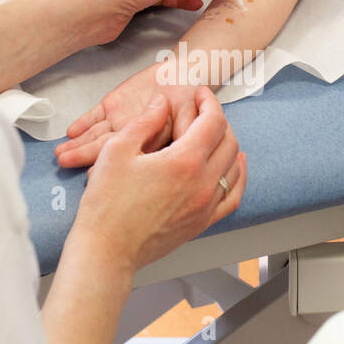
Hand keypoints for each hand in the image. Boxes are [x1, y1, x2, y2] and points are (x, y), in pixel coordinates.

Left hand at [55, 61, 198, 167]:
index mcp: (151, 144)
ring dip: (77, 144)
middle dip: (84, 155)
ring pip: (95, 136)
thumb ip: (186, 132)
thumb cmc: (189, 98)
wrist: (182, 75)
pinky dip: (82, 123)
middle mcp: (132, 137)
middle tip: (64, 162)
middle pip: (105, 149)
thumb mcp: (192, 116)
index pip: (129, 158)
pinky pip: (94, 116)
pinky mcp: (112, 107)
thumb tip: (184, 149)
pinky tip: (70, 132)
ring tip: (60, 154)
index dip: (111, 166)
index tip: (93, 174)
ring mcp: (120, 123)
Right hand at [71, 87, 246, 270]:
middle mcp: (203, 184)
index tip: (201, 94)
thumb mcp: (117, 150)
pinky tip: (232, 170)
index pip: (213, 122)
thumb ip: (144, 122)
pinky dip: (236, 178)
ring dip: (228, 146)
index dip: (209, 102)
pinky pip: (232, 197)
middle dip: (218, 121)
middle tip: (203, 111)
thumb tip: (161, 104)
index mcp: (184, 161)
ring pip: (233, 168)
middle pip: (228, 142)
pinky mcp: (202, 223)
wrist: (107, 250)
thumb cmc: (106, 203)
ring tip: (216, 135)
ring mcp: (206, 206)